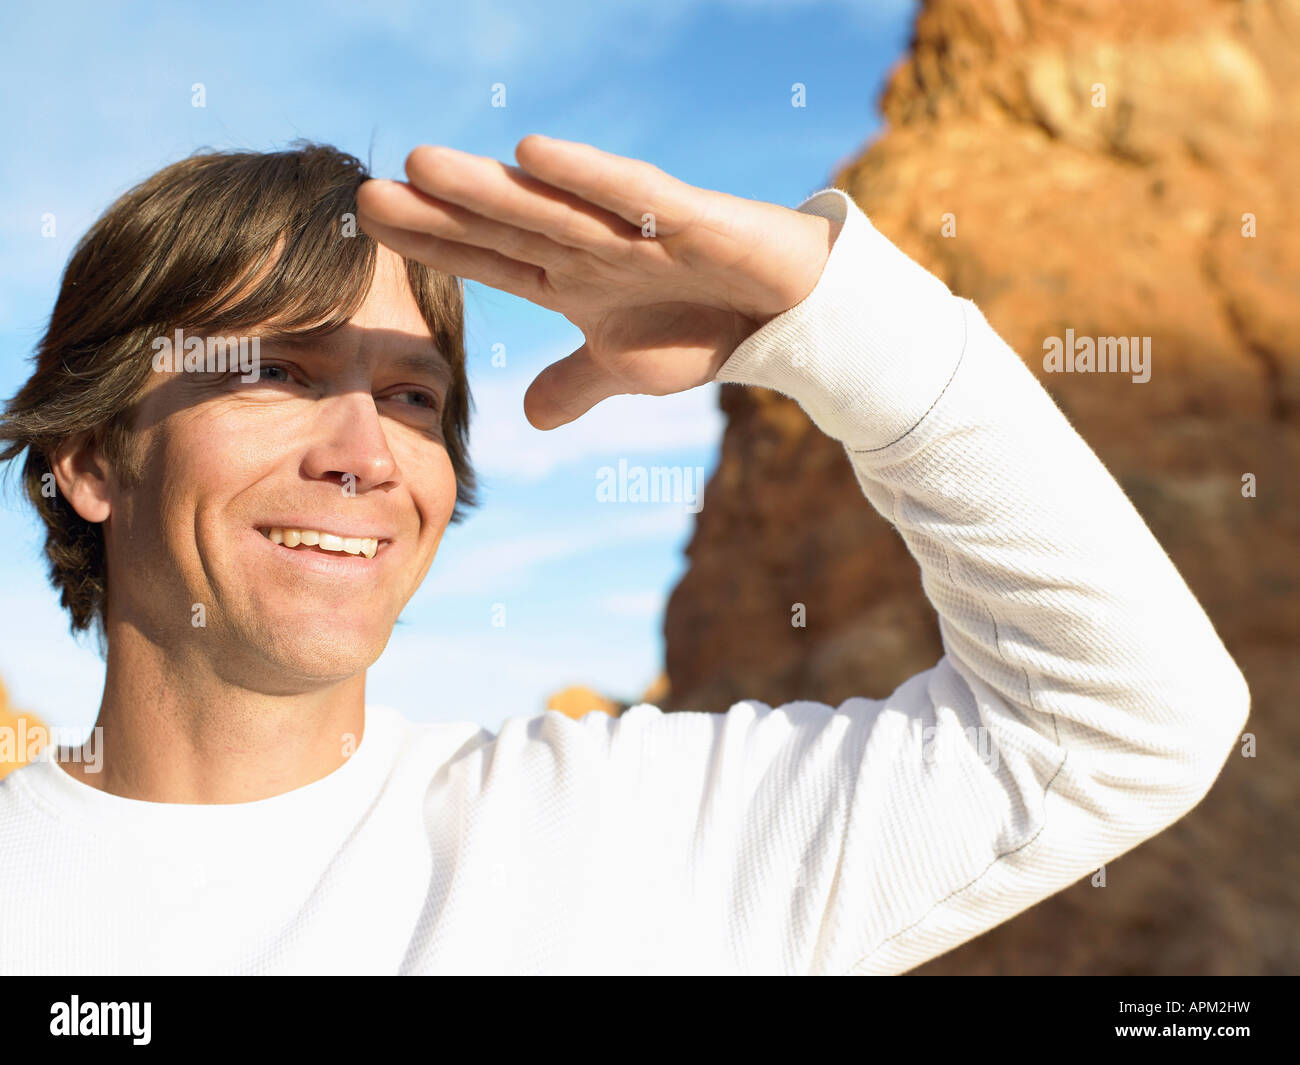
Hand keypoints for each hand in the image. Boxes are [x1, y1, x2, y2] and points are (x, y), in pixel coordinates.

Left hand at [355, 135, 839, 428]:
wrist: (787, 315)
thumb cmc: (705, 327)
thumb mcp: (629, 370)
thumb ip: (574, 384)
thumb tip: (526, 418)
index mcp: (571, 280)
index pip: (489, 260)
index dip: (432, 245)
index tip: (369, 227)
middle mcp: (590, 247)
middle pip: (503, 228)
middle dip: (437, 213)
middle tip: (366, 195)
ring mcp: (633, 228)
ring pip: (551, 207)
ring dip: (488, 189)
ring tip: (421, 164)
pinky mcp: (686, 217)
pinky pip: (630, 194)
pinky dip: (585, 176)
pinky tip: (532, 154)